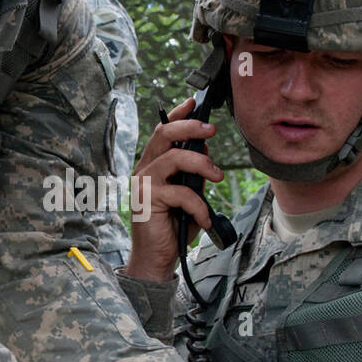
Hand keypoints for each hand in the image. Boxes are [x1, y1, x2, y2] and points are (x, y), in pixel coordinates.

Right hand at [124, 97, 223, 282]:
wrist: (156, 258)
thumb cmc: (172, 227)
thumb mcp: (189, 196)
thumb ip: (193, 175)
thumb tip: (204, 149)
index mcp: (153, 165)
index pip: (162, 132)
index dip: (178, 115)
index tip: (193, 103)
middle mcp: (145, 170)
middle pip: (163, 135)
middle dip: (190, 128)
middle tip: (212, 131)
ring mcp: (144, 184)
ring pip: (173, 158)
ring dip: (201, 164)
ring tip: (217, 176)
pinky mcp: (149, 201)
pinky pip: (181, 193)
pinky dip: (199, 205)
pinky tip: (205, 218)